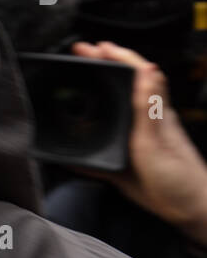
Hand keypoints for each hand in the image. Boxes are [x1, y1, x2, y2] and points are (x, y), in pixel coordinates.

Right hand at [69, 41, 206, 247]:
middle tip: (76, 56)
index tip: (93, 47)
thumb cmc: (180, 176)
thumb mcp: (158, 140)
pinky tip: (69, 141)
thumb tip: (146, 69)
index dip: (117, 56)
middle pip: (119, 88)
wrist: (188, 210)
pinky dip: (83, 143)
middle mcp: (142, 122)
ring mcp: (132, 141)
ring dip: (91, 98)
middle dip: (99, 68)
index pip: (136, 74)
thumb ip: (149, 106)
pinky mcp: (123, 162)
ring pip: (109, 114)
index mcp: (153, 112)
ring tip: (70, 85)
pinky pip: (98, 149)